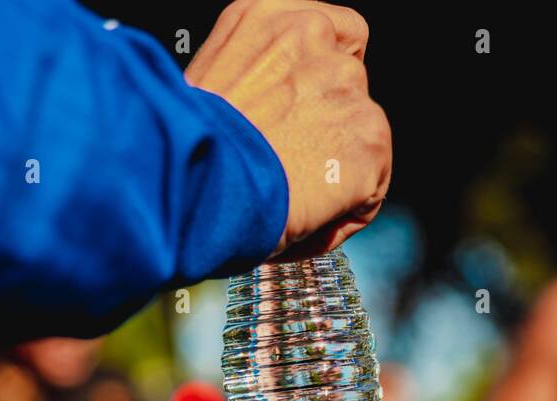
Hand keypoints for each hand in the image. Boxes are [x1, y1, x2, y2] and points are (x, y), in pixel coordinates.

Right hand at [185, 0, 390, 258]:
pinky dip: (344, 215)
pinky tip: (304, 224)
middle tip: (285, 170)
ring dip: (334, 175)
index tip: (303, 113)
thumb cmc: (185, 151)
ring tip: (289, 202)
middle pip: (352, 88)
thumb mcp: (207, 88)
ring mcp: (347, 87)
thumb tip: (272, 115)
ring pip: (363, 141)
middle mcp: (313, 37)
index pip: (335, 33)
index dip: (322, 78)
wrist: (195, 184)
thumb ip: (256, 83)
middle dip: (326, 131)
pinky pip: (372, 189)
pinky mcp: (370, 138)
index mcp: (269, 14)